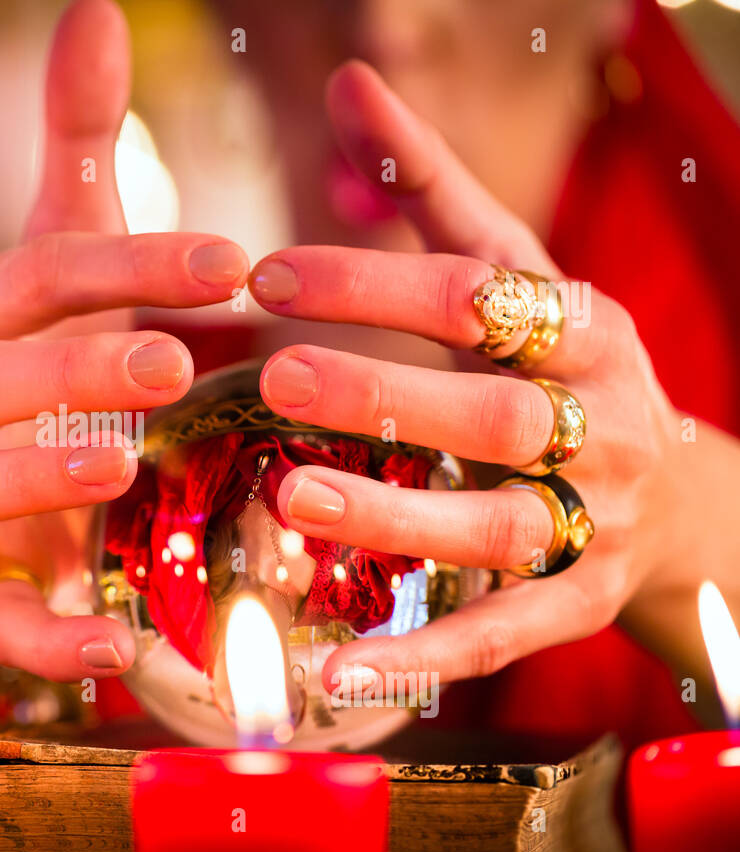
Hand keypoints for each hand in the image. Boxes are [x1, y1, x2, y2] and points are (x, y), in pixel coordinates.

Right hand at [0, 0, 247, 680]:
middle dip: (75, 363)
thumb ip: (78, 142)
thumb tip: (96, 4)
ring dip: (37, 476)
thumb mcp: (66, 249)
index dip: (126, 261)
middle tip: (178, 359)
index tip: (234, 255)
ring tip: (123, 464)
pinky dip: (46, 641)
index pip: (35, 274)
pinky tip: (121, 649)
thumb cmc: (46, 355)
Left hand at [249, 61, 680, 694]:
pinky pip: (501, 634)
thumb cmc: (562, 361)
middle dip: (389, 393)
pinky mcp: (574, 605)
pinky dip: (420, 657)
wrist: (683, 496)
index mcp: (585, 327)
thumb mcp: (513, 267)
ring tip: (291, 498)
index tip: (265, 274)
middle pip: (496, 411)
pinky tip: (333, 671)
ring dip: (396, 514)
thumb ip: (426, 185)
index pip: (478, 297)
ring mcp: (594, 522)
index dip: (374, 285)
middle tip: (278, 376)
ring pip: (497, 524)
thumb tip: (348, 83)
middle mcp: (601, 423)